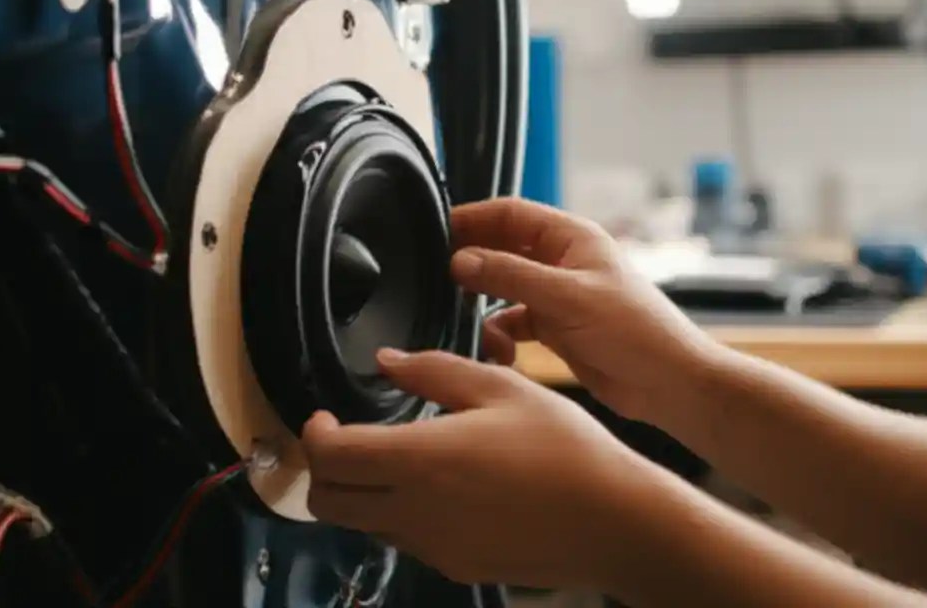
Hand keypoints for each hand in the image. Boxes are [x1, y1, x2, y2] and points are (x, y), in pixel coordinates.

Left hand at [302, 349, 669, 589]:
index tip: (325, 416)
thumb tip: (388, 361)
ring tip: (395, 458)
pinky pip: (403, 540)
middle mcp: (415, 511)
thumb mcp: (501, 388)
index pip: (329, 458)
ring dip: (359, 493)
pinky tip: (437, 487)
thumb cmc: (565, 449)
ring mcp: (433, 545)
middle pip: (327, 502)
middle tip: (344, 440)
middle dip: (323, 470)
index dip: (313, 435)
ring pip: (361, 524)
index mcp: (420, 460)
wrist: (613, 521)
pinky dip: (397, 514)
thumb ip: (433, 371)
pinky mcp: (453, 565)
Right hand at [452, 198, 717, 422]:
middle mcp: (562, 261)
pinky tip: (498, 352)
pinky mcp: (555, 329)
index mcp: (571, 238)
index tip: (435, 232)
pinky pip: (512, 323)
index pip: (510, 213)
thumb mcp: (565, 297)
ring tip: (463, 319)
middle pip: (502, 249)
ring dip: (483, 305)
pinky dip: (500, 336)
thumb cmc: (633, 331)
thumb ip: (509, 276)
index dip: (472, 218)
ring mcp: (558, 295)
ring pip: (503, 289)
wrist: (668, 384)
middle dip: (472, 263)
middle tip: (436, 279)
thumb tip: (458, 260)